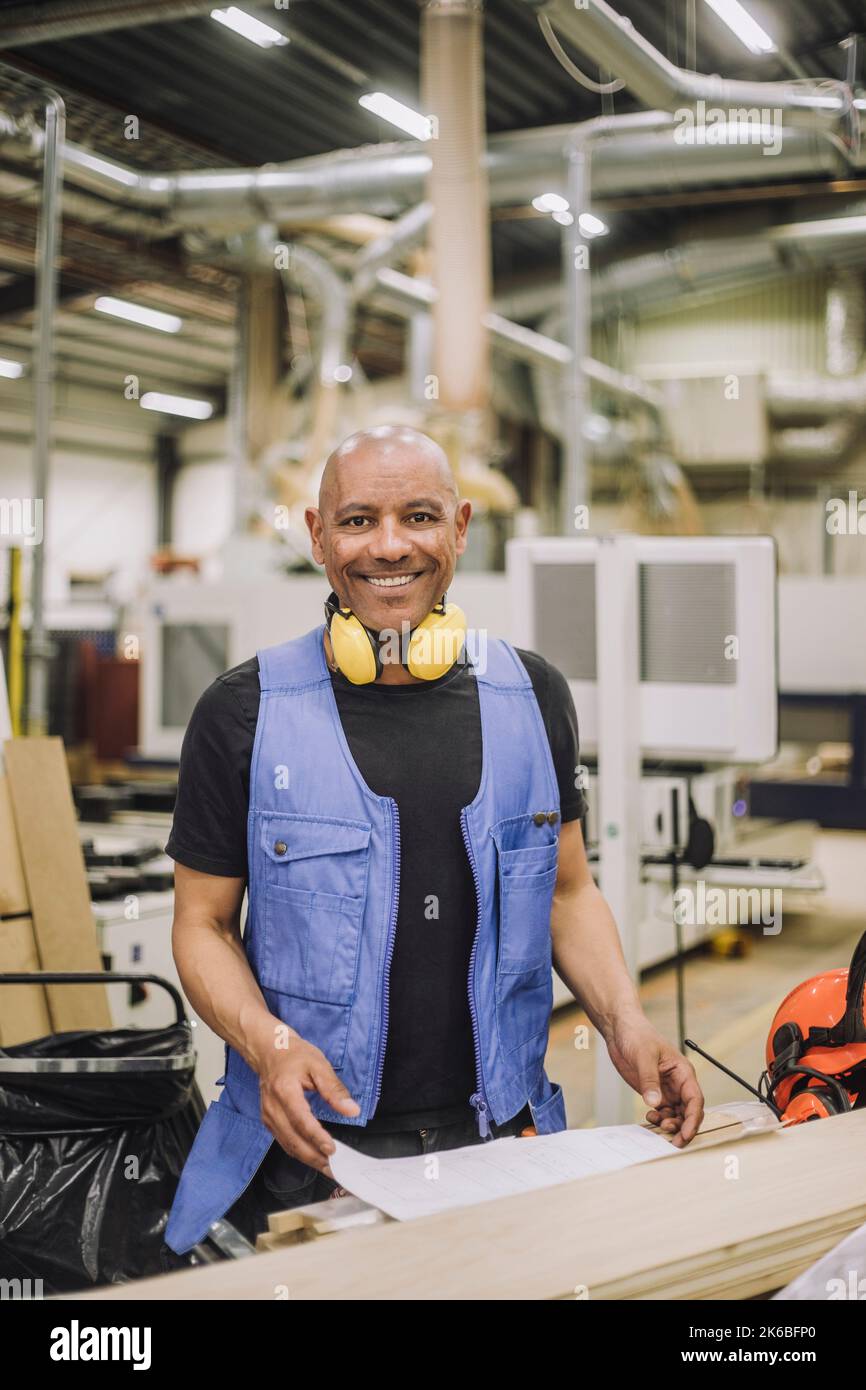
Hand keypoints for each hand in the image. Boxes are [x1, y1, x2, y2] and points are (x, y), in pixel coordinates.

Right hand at [257, 1033, 359, 1175]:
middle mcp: (272, 1108)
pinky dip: (299, 1152)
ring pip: (288, 1145)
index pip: (301, 1121)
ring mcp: (268, 1116)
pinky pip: (284, 1142)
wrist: (269, 1051)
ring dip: (308, 1159)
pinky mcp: (268, 1121)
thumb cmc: (294, 1055)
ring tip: (327, 1167)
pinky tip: (313, 1156)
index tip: (332, 1150)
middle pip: (293, 1140)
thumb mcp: (319, 1065)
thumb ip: (334, 1089)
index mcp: (284, 1091)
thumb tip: (351, 1110)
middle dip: (314, 1157)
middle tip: (334, 1168)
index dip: (317, 1138)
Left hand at [604, 1013, 703, 1146]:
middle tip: (673, 1141)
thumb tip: (655, 1103)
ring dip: (671, 1123)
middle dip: (683, 1127)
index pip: (695, 1100)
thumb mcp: (643, 1056)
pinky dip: (659, 1119)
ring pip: (676, 1114)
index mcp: (683, 1072)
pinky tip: (650, 1118)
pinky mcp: (654, 1092)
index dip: (693, 1119)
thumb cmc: (637, 1035)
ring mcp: (666, 1088)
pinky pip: (662, 1111)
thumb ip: (649, 1080)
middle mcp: (678, 1083)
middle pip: (688, 1111)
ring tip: (657, 1124)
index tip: (687, 1133)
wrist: (621, 1030)